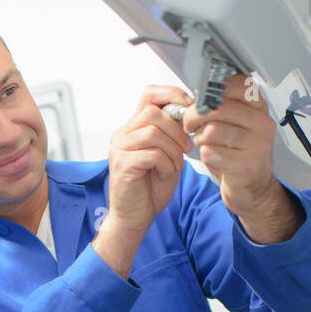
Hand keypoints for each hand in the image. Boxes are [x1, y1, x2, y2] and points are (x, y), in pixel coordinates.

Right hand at [106, 85, 193, 236]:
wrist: (135, 217)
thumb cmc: (151, 188)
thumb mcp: (167, 154)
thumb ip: (173, 134)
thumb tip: (191, 114)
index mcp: (133, 128)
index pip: (149, 94)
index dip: (172, 95)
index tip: (190, 110)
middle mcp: (122, 135)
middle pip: (152, 112)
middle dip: (177, 129)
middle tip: (186, 148)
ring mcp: (119, 149)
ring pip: (152, 131)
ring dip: (173, 148)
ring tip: (176, 164)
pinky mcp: (122, 165)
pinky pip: (151, 153)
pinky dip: (166, 162)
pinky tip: (167, 172)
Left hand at [180, 73, 279, 218]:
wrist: (251, 186)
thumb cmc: (237, 152)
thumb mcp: (233, 123)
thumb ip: (218, 106)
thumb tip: (194, 95)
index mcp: (258, 107)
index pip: (236, 85)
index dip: (211, 91)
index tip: (200, 100)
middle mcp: (262, 123)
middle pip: (218, 108)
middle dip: (194, 116)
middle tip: (190, 124)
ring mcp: (258, 145)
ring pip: (212, 131)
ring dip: (200, 139)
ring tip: (204, 144)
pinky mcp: (247, 166)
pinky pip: (211, 153)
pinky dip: (205, 155)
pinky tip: (212, 157)